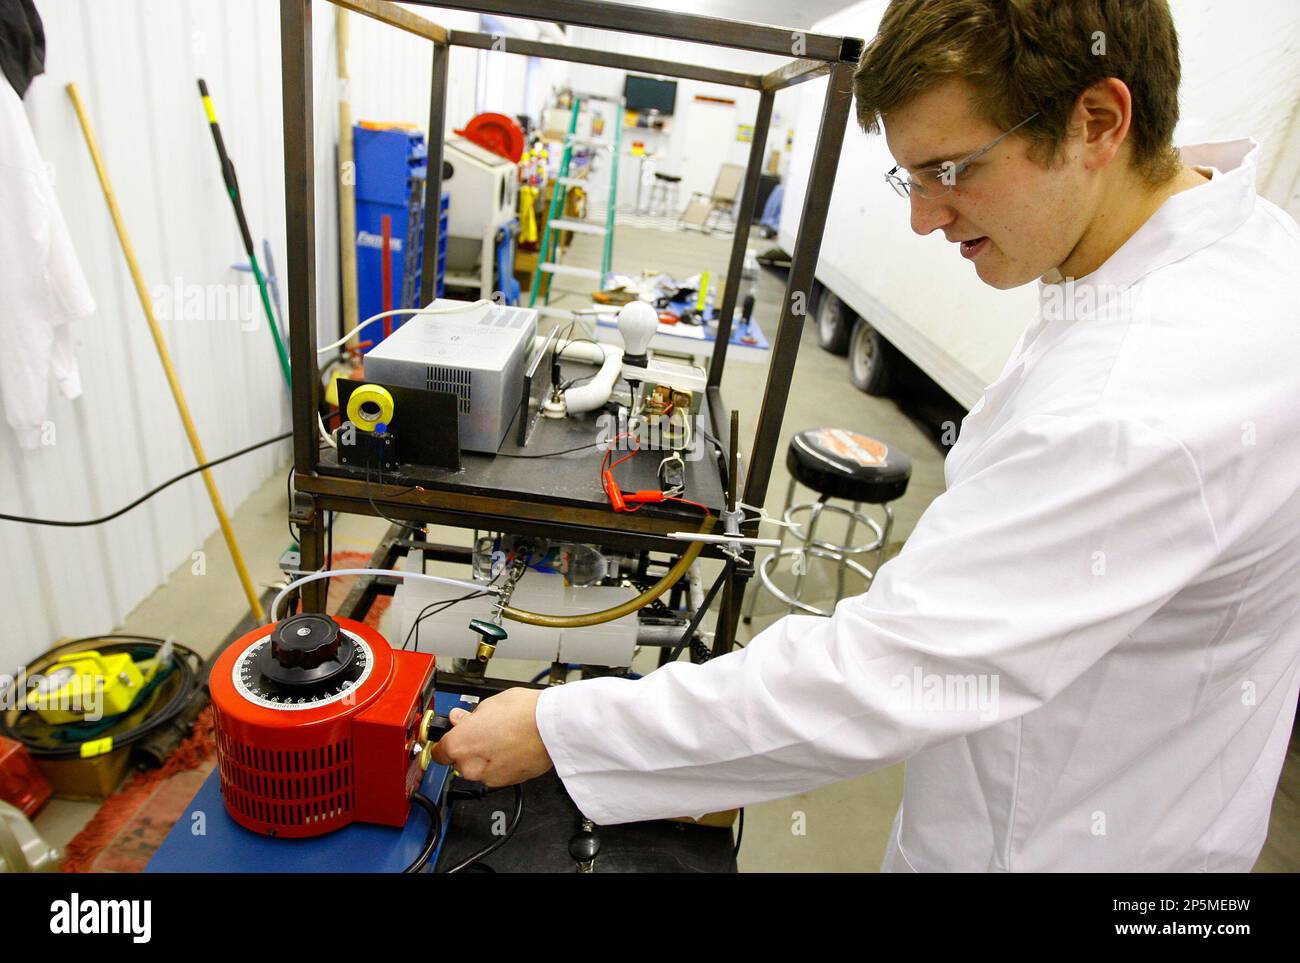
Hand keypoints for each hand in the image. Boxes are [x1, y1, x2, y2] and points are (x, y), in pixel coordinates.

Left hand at [429, 687, 552, 786]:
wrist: (554, 728)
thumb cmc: (524, 713)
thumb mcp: (489, 704)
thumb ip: (469, 717)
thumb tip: (460, 719)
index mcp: (460, 745)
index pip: (439, 752)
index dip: (444, 743)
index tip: (449, 737)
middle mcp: (471, 766)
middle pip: (459, 761)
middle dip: (468, 747)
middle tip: (483, 730)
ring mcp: (490, 777)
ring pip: (479, 768)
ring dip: (485, 757)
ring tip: (502, 737)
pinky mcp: (508, 782)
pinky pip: (496, 773)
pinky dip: (500, 764)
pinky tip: (512, 747)